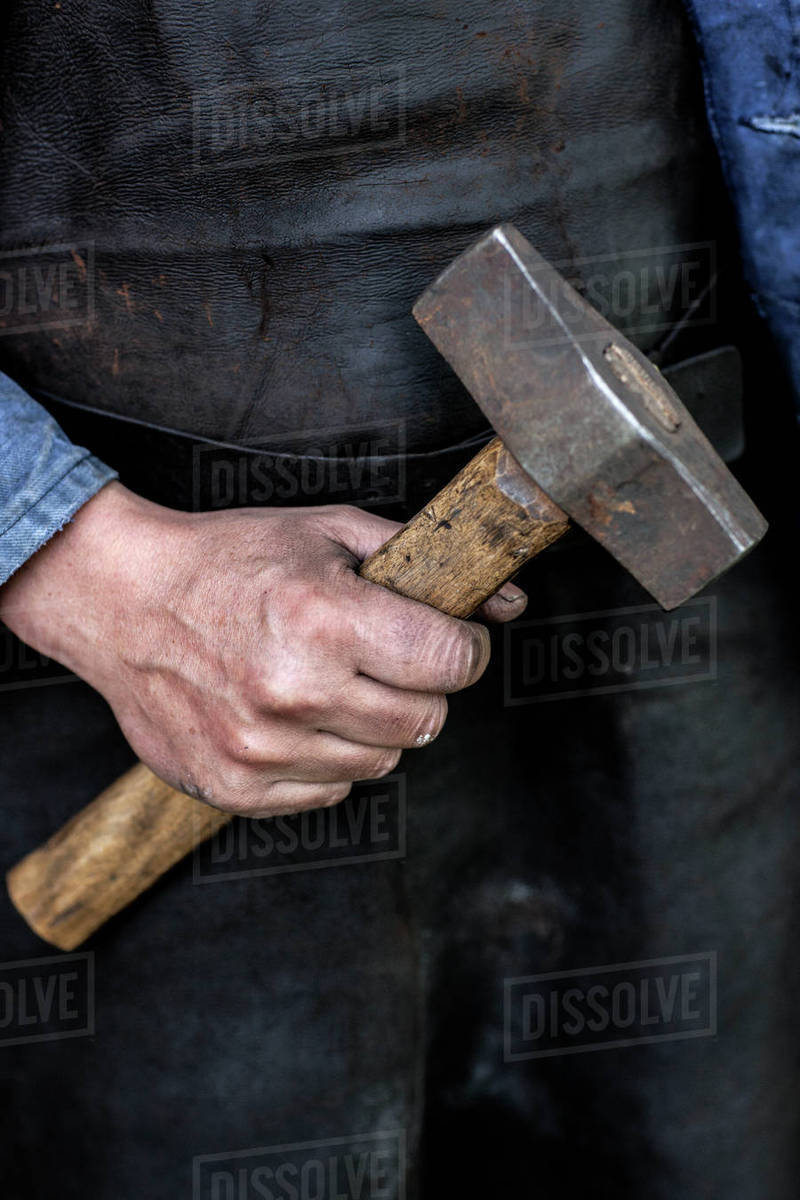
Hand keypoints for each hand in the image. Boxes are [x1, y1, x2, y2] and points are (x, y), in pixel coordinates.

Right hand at [0, 483, 526, 815]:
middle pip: (426, 721)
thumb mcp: (327, 532)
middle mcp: (294, 691)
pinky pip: (329, 792)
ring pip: (381, 762)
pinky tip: (294, 715)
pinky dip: (327, 760)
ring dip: (373, 726)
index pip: (452, 663)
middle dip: (422, 687)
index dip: (464, 649)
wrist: (122, 598)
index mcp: (324, 620)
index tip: (449, 639)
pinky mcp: (234, 788)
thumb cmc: (229, 559)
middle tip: (384, 657)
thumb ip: (420, 560)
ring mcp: (260, 748)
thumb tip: (509, 601)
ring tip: (329, 682)